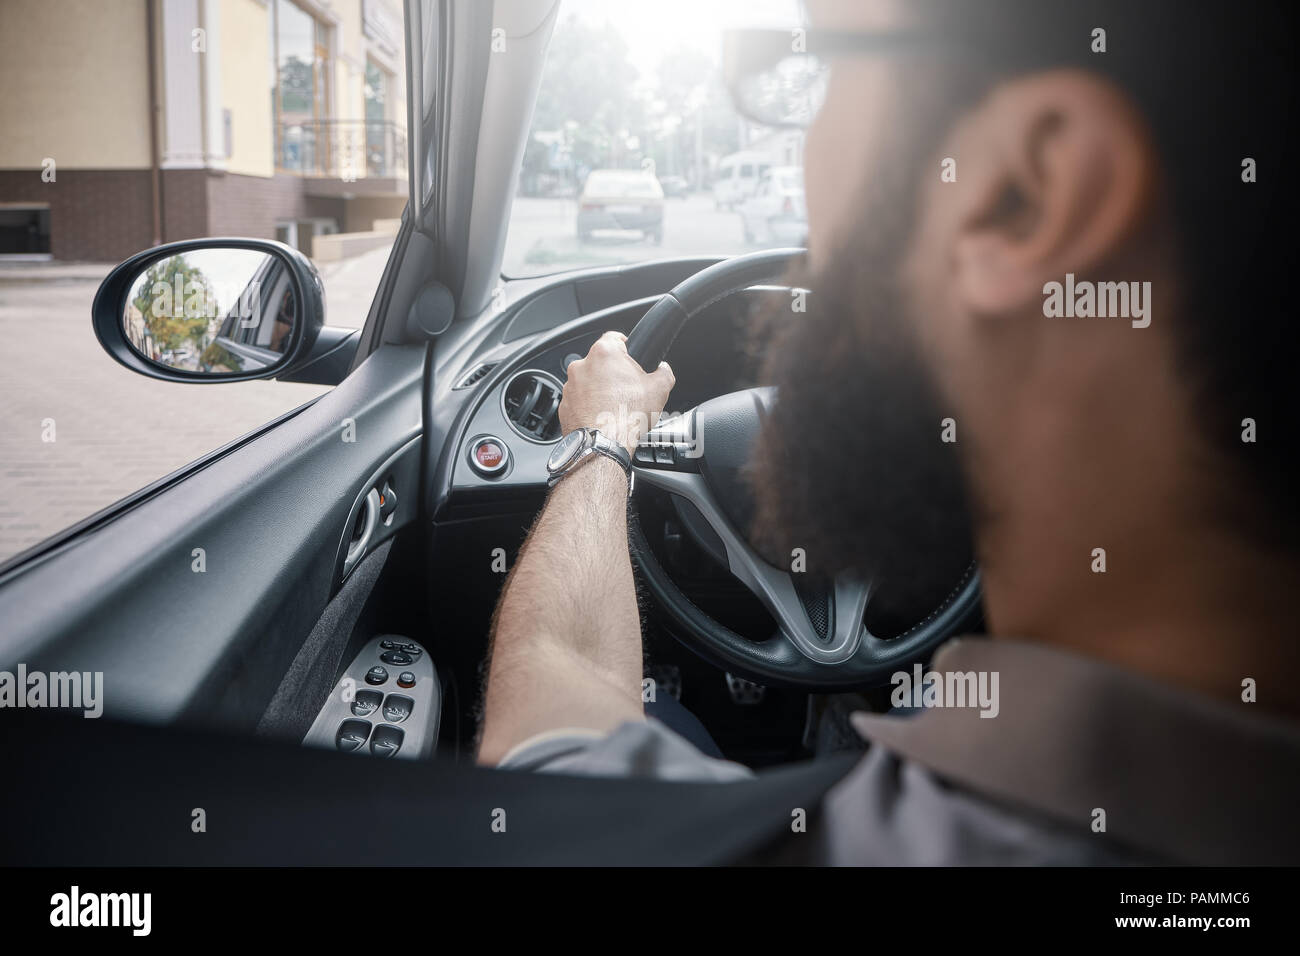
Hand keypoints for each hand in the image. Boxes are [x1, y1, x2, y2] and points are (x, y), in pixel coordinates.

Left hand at [559, 331, 674, 451]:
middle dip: (613, 372)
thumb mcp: (659, 390)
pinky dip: (588, 406)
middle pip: (601, 361)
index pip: (615, 337)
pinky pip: (579, 400)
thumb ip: (664, 373)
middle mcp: (582, 366)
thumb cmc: (627, 416)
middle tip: (627, 387)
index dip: (626, 345)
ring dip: (599, 389)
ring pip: (588, 381)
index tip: (630, 353)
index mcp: (605, 353)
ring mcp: (570, 386)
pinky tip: (602, 416)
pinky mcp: (564, 405)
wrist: (603, 445)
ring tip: (615, 405)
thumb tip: (664, 370)